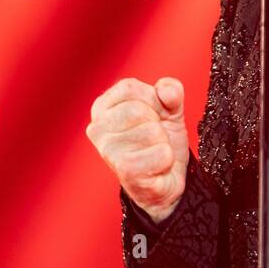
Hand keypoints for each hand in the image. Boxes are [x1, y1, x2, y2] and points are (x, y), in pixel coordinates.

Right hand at [86, 77, 188, 223]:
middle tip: (154, 137)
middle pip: (138, 110)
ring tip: (154, 151)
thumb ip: (171, 91)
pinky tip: (157, 166)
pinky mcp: (124, 171)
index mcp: (102, 107)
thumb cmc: (160, 140)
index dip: (151, 99)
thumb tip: (165, 91)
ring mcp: (108, 151)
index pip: (128, 87)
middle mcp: (97, 128)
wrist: (166, 180)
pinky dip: (167, 159)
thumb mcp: (170, 108)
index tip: (154, 114)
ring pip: (152, 132)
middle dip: (157, 123)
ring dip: (163, 142)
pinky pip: (161, 154)